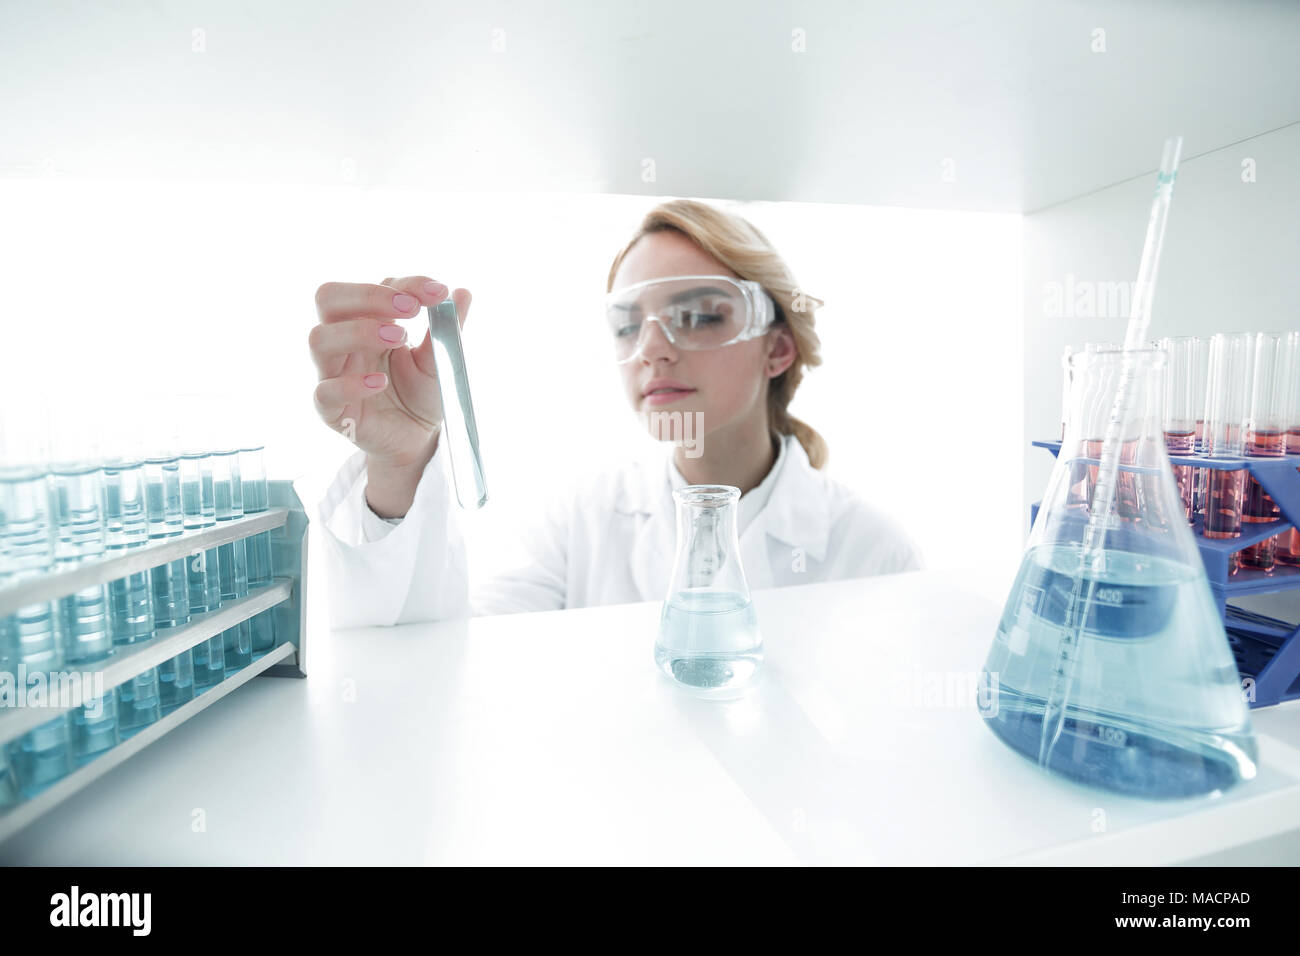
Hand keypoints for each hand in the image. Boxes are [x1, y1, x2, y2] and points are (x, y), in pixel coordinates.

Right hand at [310, 276, 471, 468]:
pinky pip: (324, 391)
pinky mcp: (331, 409)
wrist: (418, 439)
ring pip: (319, 339)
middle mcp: (344, 342)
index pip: (373, 287)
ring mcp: (332, 373)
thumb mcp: (439, 359)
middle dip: (369, 296)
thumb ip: (446, 329)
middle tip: (411, 309)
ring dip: (360, 331)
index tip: (438, 292)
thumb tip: (463, 293)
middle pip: (328, 298)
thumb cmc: (421, 393)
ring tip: (399, 338)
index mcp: (367, 321)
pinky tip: (380, 382)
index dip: (406, 285)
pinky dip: (351, 384)